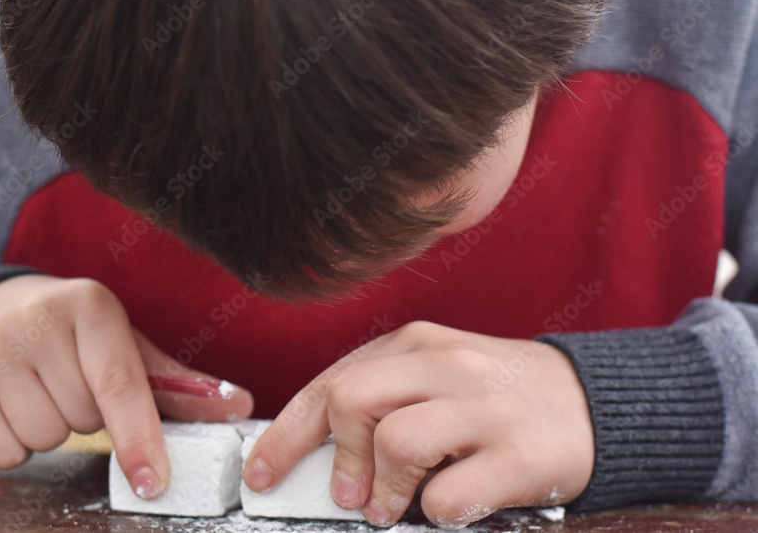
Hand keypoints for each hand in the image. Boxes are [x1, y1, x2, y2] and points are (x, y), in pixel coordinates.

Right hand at [0, 274, 252, 498]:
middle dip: (88, 418)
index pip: (119, 381)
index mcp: (88, 305)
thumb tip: (238, 407)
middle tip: (72, 384)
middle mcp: (35, 321)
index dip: (140, 435)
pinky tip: (11, 405)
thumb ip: (176, 381)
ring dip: (53, 431)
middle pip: (84, 420)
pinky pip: (2, 454)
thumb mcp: (121, 342)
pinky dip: (14, 445)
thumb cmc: (70, 334)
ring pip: (45, 439)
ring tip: (41, 391)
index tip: (155, 480)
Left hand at [242, 321, 591, 528]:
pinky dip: (436, 512)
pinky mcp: (519, 455)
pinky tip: (451, 504)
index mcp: (416, 344)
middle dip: (336, 456)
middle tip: (347, 494)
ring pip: (395, 442)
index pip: (331, 382)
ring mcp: (484, 407)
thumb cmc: (495, 398)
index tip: (265, 471)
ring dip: (383, 489)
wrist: (592, 404)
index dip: (287, 433)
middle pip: (352, 399)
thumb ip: (381, 401)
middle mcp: (447, 365)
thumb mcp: (434, 378)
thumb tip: (319, 453)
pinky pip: (448, 495)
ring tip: (394, 505)